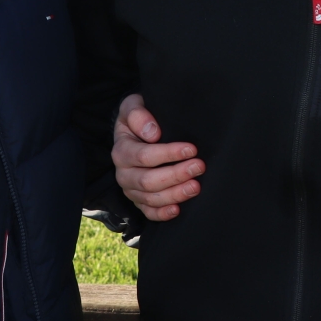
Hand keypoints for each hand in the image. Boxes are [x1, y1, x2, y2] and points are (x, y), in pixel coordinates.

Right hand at [111, 94, 203, 221]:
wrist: (136, 131)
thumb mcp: (133, 106)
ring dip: (175, 194)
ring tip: (196, 186)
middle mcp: (123, 173)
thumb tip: (152, 132)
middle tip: (199, 167)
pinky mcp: (139, 201)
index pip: (144, 156)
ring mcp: (131, 189)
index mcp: (121, 150)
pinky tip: (177, 209)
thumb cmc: (139, 118)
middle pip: (148, 180)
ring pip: (150, 198)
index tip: (192, 149)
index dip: (169, 154)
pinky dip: (162, 214)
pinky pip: (148, 212)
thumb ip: (138, 114)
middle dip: (176, 175)